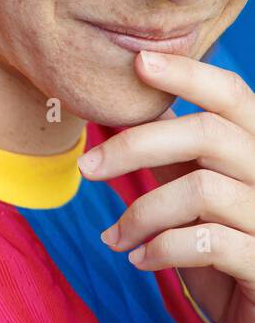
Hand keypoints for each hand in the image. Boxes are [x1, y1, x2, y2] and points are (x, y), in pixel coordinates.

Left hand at [80, 50, 254, 322]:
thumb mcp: (199, 200)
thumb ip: (177, 158)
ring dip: (141, 212)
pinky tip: (141, 260)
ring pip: (202, 190)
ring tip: (115, 237)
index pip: (234, 95)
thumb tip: (120, 116)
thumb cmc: (227, 256)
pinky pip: (207, 244)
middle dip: (136, 145)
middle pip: (208, 134)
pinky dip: (161, 248)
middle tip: (87, 168)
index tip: (138, 63)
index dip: (188, 74)